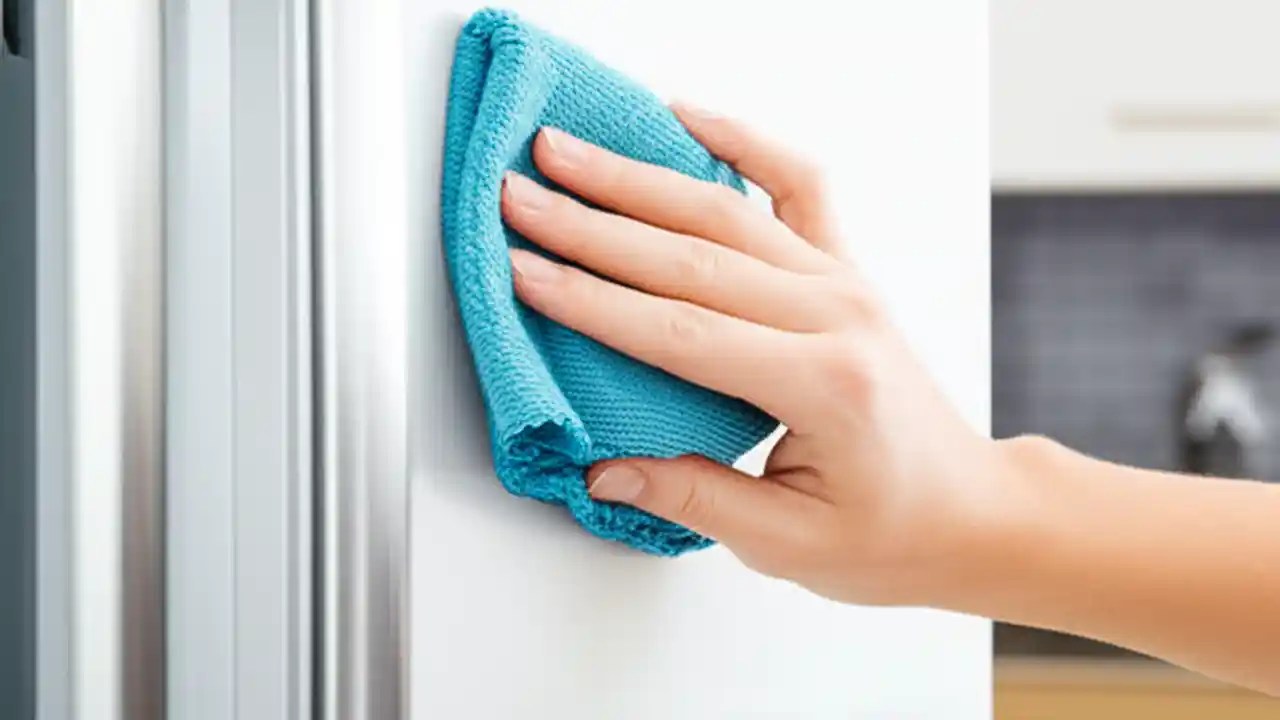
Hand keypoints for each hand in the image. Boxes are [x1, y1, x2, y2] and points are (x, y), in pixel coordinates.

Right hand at [500, 104, 1008, 605]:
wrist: (970, 508)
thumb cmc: (891, 533)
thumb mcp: (788, 544)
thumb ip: (692, 499)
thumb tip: (603, 468)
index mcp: (822, 384)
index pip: (682, 332)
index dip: (593, 301)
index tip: (524, 270)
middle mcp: (835, 315)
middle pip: (691, 258)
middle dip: (593, 224)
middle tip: (520, 195)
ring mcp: (843, 282)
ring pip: (726, 212)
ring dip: (638, 177)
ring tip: (567, 151)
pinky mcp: (844, 269)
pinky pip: (796, 184)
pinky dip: (742, 141)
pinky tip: (686, 116)